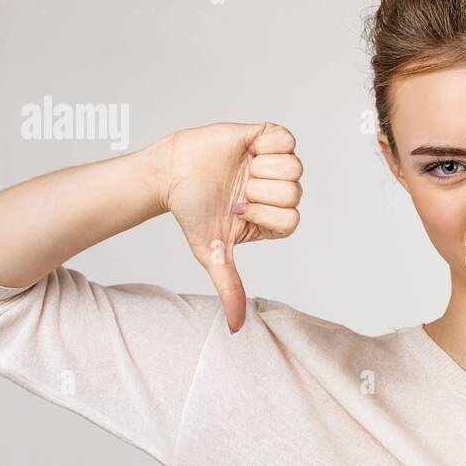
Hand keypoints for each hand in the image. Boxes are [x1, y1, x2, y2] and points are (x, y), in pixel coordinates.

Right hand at [158, 121, 301, 332]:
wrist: (170, 174)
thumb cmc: (192, 213)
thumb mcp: (212, 254)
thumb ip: (230, 288)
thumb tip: (236, 329)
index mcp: (275, 219)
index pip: (291, 220)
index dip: (261, 214)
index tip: (237, 210)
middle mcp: (280, 192)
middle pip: (294, 193)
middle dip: (258, 192)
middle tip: (237, 190)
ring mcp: (276, 163)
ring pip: (294, 166)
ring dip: (260, 170)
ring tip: (241, 170)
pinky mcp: (268, 137)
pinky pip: (287, 138)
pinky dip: (265, 145)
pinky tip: (246, 151)